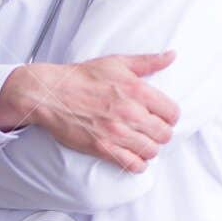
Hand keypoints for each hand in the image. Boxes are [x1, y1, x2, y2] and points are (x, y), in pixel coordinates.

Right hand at [0, 51, 178, 172]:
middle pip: (164, 134)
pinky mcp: (102, 148)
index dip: (168, 117)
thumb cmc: (80, 77)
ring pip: (151, 151)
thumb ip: (148, 61)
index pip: (172, 113)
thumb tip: (172, 56)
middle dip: (159, 134)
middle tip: (149, 131)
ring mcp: (116, 132)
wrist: (49, 93)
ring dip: (148, 149)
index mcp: (137, 90)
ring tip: (140, 144)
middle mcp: (130, 112)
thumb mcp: (116, 62)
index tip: (160, 117)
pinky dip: (137, 164)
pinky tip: (132, 157)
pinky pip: (133, 165)